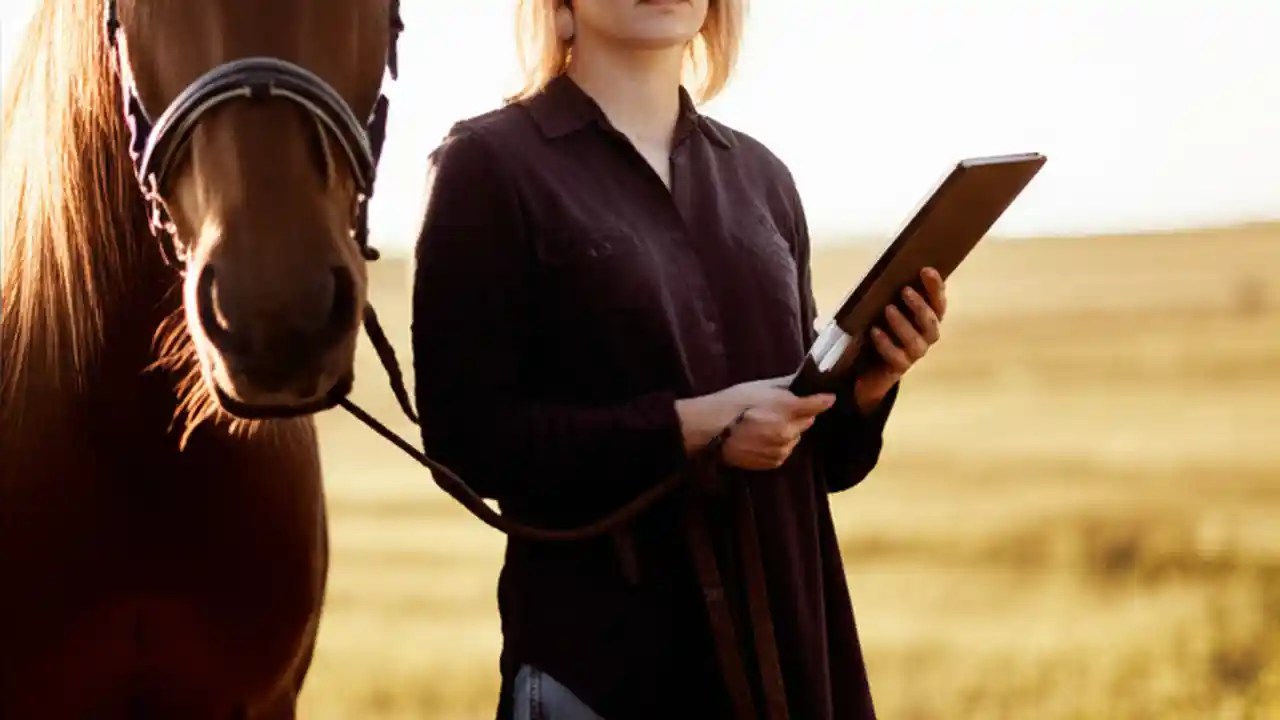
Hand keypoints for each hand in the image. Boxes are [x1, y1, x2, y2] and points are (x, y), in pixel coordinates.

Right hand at [676, 376, 835, 469]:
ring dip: (789, 431)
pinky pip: (785, 451)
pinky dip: (778, 444)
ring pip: (796, 437)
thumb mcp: (761, 386)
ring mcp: (782, 449)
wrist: (711, 430)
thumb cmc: (733, 402)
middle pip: (807, 422)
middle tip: (779, 410)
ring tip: (766, 425)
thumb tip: (804, 381)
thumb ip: (787, 385)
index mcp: (788, 409)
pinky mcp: (774, 462)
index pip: (818, 404)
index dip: (824, 399)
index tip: (828, 397)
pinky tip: (761, 437)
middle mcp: (789, 431)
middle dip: (799, 416)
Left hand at [853, 267, 947, 413]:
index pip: (938, 301)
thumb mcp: (886, 308)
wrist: (868, 366)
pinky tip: (875, 332)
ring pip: (915, 340)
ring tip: (888, 309)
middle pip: (930, 321)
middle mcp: (927, 335)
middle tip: (904, 290)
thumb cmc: (882, 327)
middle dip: (919, 305)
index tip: (926, 269)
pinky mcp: (899, 368)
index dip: (935, 287)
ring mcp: (915, 353)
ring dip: (902, 323)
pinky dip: (886, 343)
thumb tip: (890, 270)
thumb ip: (893, 294)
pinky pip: (896, 356)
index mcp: (928, 317)